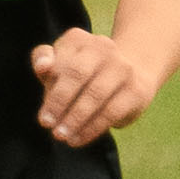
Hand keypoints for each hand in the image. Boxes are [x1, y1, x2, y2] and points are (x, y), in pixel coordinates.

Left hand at [29, 28, 148, 145]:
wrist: (129, 73)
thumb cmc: (80, 72)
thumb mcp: (57, 64)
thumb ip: (43, 60)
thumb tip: (43, 66)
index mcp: (78, 39)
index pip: (60, 63)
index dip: (51, 91)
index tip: (44, 119)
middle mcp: (102, 47)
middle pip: (77, 73)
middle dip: (61, 103)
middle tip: (50, 128)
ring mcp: (122, 66)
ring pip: (96, 94)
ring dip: (77, 119)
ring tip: (63, 137)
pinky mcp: (136, 89)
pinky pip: (112, 111)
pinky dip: (93, 128)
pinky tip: (78, 139)